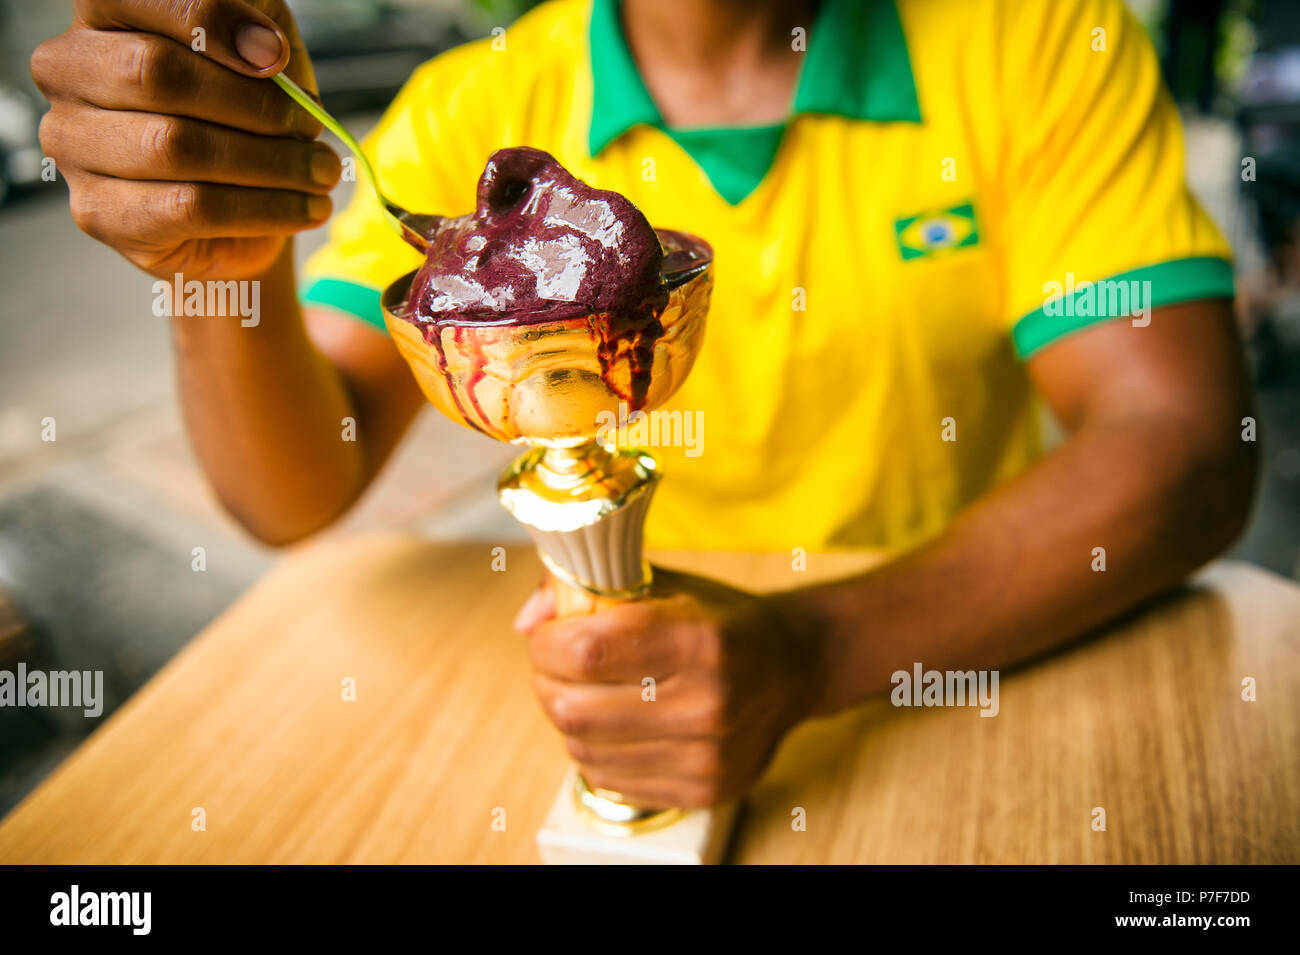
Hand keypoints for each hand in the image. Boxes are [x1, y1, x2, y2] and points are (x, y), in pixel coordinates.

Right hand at [32, 0, 338, 280]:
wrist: (242, 212)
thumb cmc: (245, 117)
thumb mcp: (262, 50)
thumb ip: (258, 24)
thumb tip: (262, 48)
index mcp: (104, 14)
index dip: (213, 21)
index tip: (275, 58)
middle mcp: (69, 73)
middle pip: (157, 74)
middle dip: (254, 105)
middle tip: (312, 127)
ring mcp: (73, 144)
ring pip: (174, 146)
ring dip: (271, 163)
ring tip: (320, 173)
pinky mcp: (99, 212)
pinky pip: (189, 208)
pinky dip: (263, 210)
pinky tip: (304, 208)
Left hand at [514, 568, 825, 808]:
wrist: (794, 666)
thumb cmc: (717, 619)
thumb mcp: (662, 583)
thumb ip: (588, 588)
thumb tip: (527, 621)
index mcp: (699, 638)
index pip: (586, 650)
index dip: (547, 643)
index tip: (549, 634)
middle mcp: (708, 702)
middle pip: (574, 708)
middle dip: (547, 682)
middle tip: (558, 665)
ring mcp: (707, 755)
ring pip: (582, 749)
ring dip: (568, 718)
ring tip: (590, 692)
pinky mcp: (703, 790)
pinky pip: (608, 780)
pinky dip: (595, 750)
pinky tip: (616, 724)